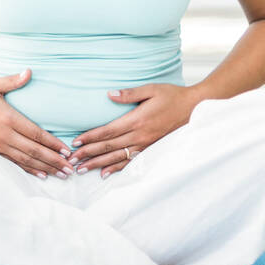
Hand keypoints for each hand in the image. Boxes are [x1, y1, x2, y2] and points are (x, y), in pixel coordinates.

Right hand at [0, 69, 72, 178]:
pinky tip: (41, 174)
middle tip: (70, 169)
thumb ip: (12, 81)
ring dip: (45, 167)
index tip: (66, 151)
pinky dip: (29, 169)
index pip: (35, 134)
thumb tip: (29, 71)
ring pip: (26, 160)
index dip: (52, 144)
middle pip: (34, 151)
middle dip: (53, 161)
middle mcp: (5, 135)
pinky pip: (14, 162)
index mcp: (8, 118)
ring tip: (60, 174)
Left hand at [67, 82, 197, 178]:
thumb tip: (109, 94)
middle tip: (71, 160)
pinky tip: (104, 174)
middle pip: (108, 147)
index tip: (75, 142)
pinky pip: (131, 162)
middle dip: (88, 154)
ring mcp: (145, 145)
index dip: (90, 137)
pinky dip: (116, 169)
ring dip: (98, 164)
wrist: (194, 108)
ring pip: (117, 157)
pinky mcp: (150, 149)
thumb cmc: (172, 96)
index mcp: (137, 120)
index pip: (107, 131)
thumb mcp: (151, 89)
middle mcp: (139, 135)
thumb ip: (129, 94)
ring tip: (81, 169)